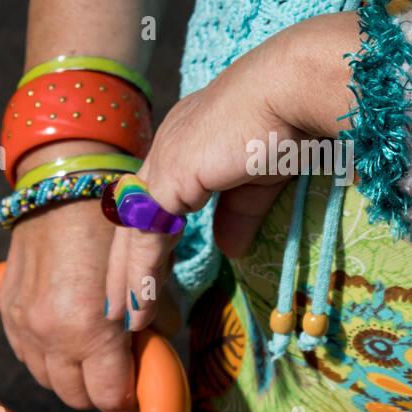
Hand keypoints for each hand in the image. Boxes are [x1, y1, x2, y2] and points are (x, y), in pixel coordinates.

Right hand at [0, 195, 139, 411]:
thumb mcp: (148, 272)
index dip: (127, 410)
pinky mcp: (7, 309)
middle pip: (78, 397)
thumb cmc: (116, 223)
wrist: (65, 183)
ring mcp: (24, 324)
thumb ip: (152, 318)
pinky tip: (66, 340)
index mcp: (90, 329)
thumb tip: (158, 348)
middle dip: (103, 394)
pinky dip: (48, 357)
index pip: (109, 397)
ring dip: (74, 378)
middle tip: (122, 380)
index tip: (138, 411)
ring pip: (50, 381)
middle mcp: (51, 334)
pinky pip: (27, 356)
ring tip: (96, 358)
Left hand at [102, 39, 306, 334]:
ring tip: (123, 321)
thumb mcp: (261, 178)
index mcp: (188, 144)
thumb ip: (240, 213)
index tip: (147, 277)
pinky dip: (140, 275)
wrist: (292, 90)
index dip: (150, 241)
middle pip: (136, 218)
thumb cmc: (290, 122)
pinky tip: (138, 305)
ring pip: (133, 232)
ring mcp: (163, 162)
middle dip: (125, 266)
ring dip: (126, 278)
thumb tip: (229, 249)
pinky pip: (147, 238)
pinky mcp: (169, 179)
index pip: (158, 201)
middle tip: (118, 308)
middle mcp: (167, 149)